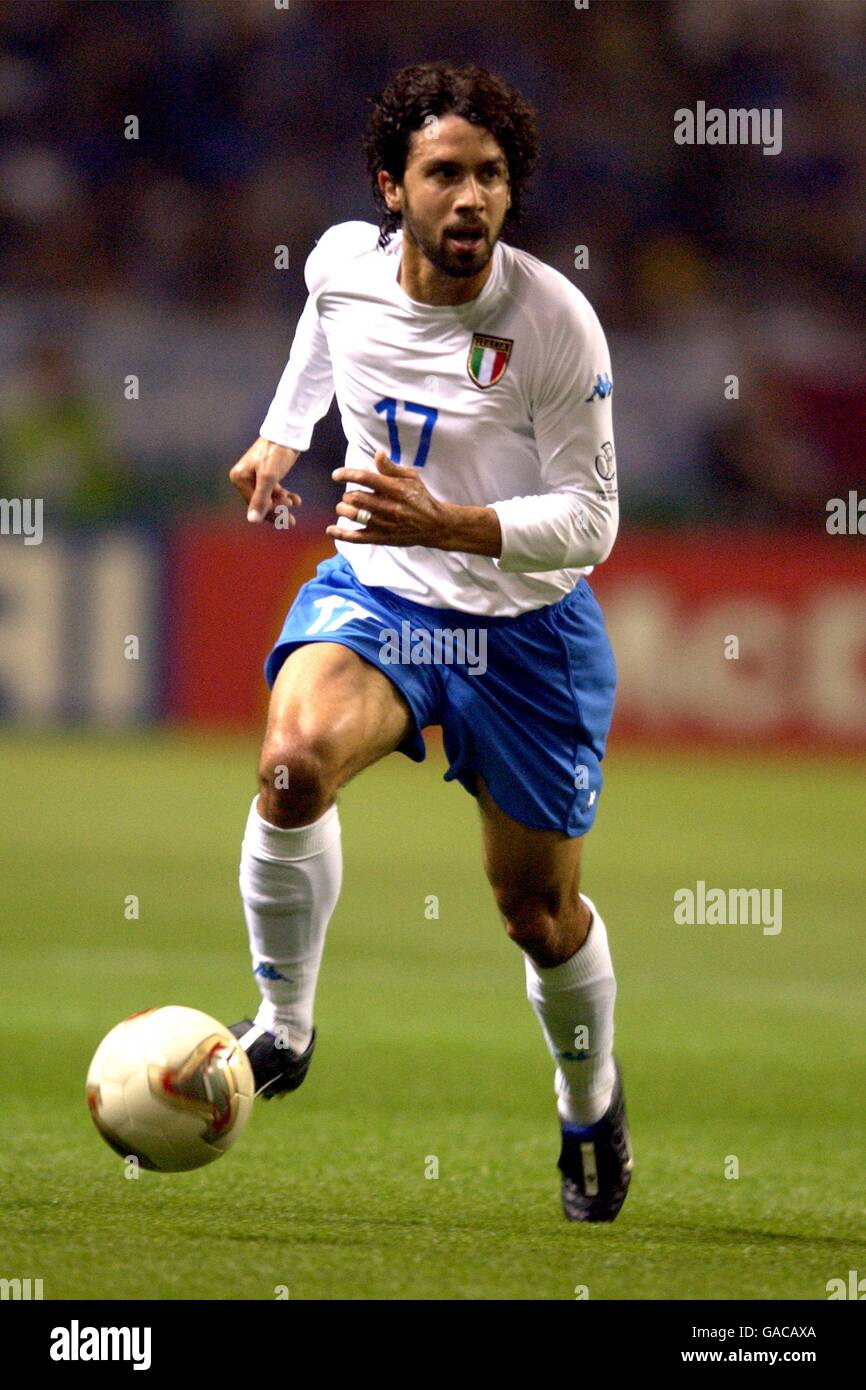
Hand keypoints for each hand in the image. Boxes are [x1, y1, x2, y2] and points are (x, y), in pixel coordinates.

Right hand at [229, 437, 301, 524]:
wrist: (289, 432)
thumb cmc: (277, 452)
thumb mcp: (269, 478)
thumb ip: (260, 499)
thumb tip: (252, 521)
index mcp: (239, 477)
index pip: (253, 504)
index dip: (270, 512)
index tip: (287, 516)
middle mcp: (243, 477)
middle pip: (260, 502)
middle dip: (277, 511)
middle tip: (292, 522)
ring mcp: (255, 475)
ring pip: (268, 497)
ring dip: (282, 504)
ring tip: (295, 505)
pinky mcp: (266, 472)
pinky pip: (273, 489)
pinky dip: (284, 495)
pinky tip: (296, 500)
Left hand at [327, 449, 447, 546]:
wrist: (434, 526)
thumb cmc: (420, 498)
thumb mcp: (411, 478)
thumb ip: (391, 468)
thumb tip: (377, 453)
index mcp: (395, 489)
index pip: (366, 478)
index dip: (348, 474)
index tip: (336, 474)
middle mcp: (388, 507)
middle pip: (357, 498)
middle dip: (348, 495)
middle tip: (350, 496)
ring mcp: (384, 524)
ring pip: (355, 515)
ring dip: (344, 510)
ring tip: (344, 507)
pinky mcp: (381, 538)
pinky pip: (357, 537)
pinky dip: (341, 534)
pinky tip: (330, 530)